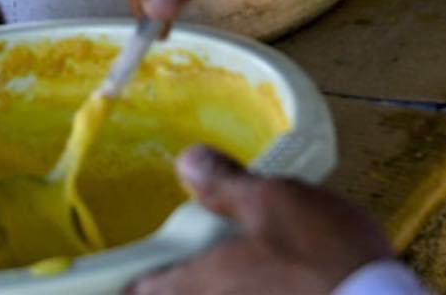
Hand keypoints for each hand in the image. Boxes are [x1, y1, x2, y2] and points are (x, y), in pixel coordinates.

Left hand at [128, 146, 393, 294]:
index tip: (122, 271)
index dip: (126, 279)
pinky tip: (266, 276)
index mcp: (198, 283)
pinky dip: (242, 287)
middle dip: (166, 283)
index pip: (140, 288)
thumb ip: (225, 186)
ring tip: (219, 261)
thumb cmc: (323, 257)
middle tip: (167, 264)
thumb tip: (185, 163)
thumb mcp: (275, 202)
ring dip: (204, 284)